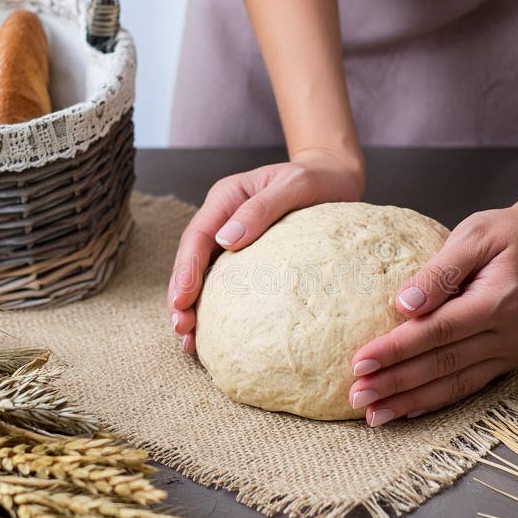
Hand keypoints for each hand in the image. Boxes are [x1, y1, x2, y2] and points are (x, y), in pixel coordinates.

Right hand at [168, 148, 364, 350]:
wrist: (336, 177)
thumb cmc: (319, 178)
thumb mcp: (295, 185)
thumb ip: (261, 209)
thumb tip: (227, 241)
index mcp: (227, 197)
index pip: (197, 236)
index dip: (186, 269)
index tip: (181, 299)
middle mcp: (223, 218)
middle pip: (192, 259)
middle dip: (181, 294)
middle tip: (181, 328)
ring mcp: (233, 237)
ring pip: (204, 274)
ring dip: (193, 305)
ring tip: (188, 339)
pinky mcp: (248, 255)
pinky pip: (227, 281)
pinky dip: (216, 305)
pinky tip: (214, 331)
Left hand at [348, 197, 517, 426]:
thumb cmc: (508, 234)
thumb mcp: (473, 235)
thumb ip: (438, 272)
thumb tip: (403, 306)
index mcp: (498, 301)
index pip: (436, 331)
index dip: (395, 349)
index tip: (358, 362)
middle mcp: (509, 334)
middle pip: (441, 364)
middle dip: (395, 383)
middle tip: (356, 396)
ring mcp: (511, 351)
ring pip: (454, 384)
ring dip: (410, 401)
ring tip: (373, 414)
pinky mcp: (508, 359)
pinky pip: (469, 386)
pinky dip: (436, 401)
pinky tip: (407, 411)